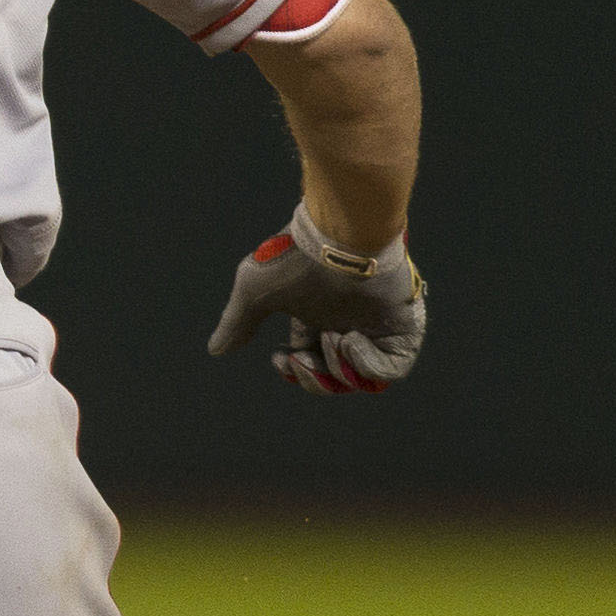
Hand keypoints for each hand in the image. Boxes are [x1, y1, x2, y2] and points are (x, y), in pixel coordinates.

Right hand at [206, 204, 427, 395]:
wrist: (339, 236)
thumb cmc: (297, 257)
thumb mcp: (256, 291)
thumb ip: (238, 321)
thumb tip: (214, 350)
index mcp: (316, 318)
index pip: (308, 363)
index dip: (295, 372)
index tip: (282, 359)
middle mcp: (346, 324)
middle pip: (334, 378)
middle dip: (314, 379)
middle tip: (302, 360)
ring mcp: (375, 327)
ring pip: (363, 379)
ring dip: (340, 373)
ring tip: (332, 341)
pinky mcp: (402, 326)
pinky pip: (394, 368)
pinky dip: (369, 366)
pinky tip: (350, 340)